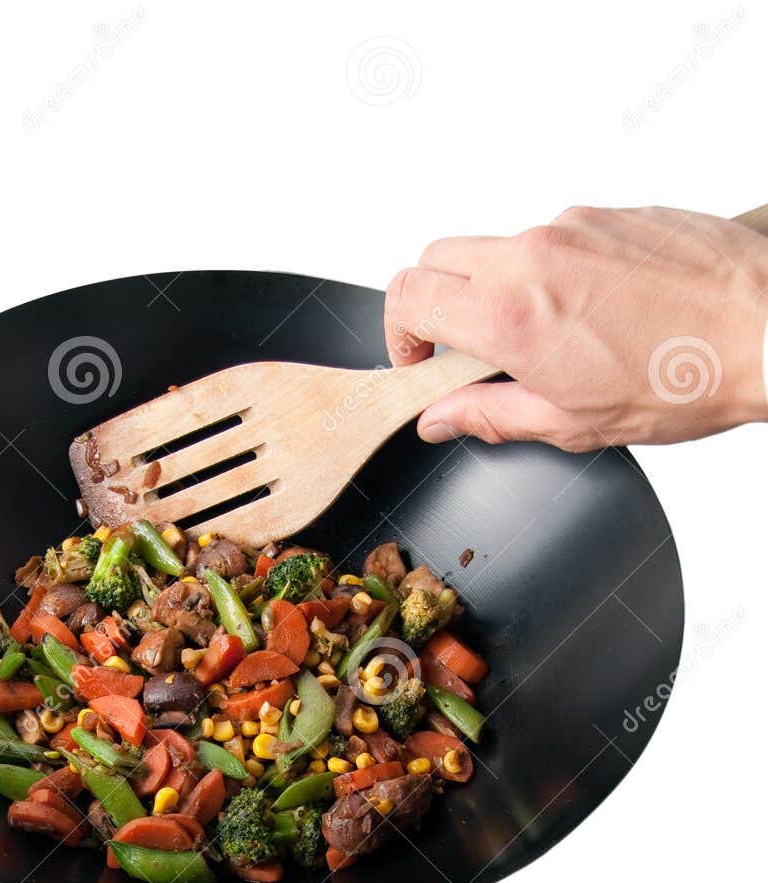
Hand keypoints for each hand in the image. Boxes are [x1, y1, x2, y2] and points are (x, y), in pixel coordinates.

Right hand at [385, 205, 767, 450]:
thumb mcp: (573, 423)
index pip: (409, 295)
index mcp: (510, 314)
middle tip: (463, 349)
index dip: (399, 333)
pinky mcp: (608, 212)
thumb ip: (491, 416)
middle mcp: (532, 255)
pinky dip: (552, 271)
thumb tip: (443, 418)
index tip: (419, 361)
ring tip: (545, 337)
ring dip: (499, 288)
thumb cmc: (685, 377)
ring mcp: (572, 224)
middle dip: (436, 303)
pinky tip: (593, 312)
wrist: (766, 327)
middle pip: (439, 257)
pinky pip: (555, 237)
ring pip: (499, 246)